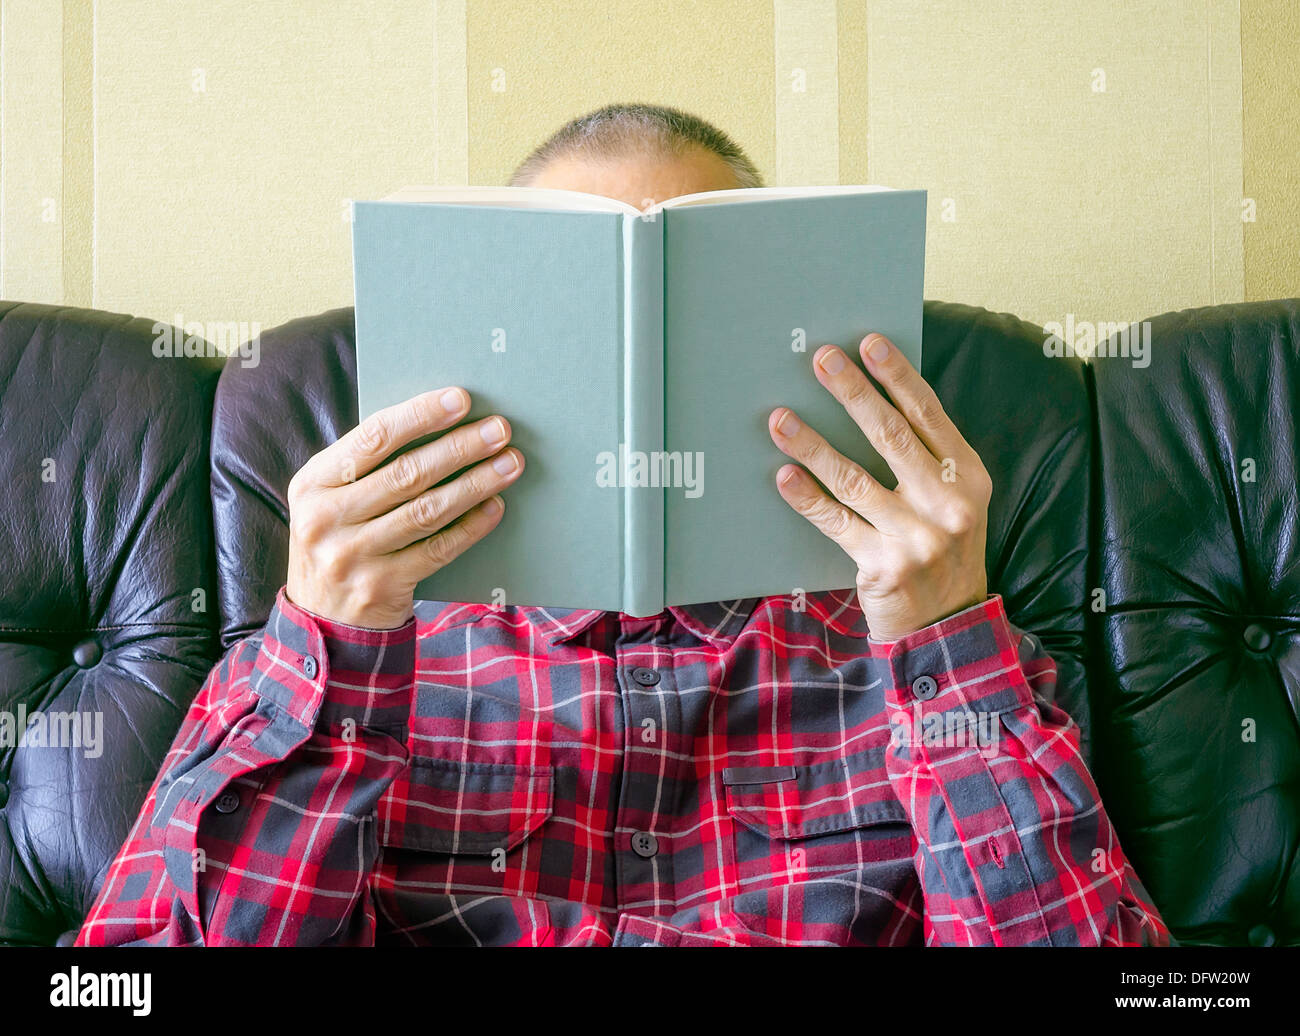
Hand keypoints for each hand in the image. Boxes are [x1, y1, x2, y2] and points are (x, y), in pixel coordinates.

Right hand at [286, 387, 523, 628]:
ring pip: (427, 511)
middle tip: (500, 429)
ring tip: (509, 463)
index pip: (372, 437)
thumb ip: (369, 466)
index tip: (461, 399)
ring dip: (475, 483)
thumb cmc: (339, 540)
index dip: (420, 415)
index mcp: (312, 483)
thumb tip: (440, 422)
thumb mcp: (332, 499)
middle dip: (460, 447)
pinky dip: (470, 526)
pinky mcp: (382, 587)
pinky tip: (495, 507)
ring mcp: (352, 556)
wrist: (323, 619)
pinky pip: (438, 550)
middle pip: (406, 473)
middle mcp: (326, 519)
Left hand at [769, 333, 990, 641]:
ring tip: (780, 418)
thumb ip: (925, 458)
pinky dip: (807, 497)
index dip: (896, 376)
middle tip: (821, 360)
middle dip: (853, 392)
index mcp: (967, 476)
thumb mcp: (953, 501)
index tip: (868, 343)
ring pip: (854, 477)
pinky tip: (784, 474)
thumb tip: (873, 399)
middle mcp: (948, 503)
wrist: (948, 626)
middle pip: (891, 435)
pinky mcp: (883, 565)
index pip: (928, 414)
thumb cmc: (940, 549)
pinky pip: (835, 522)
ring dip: (812, 443)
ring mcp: (917, 536)